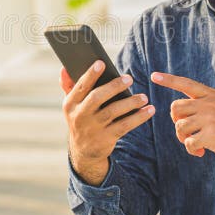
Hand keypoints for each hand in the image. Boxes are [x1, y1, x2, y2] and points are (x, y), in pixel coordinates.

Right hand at [60, 60, 154, 184]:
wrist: (83, 151)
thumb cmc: (81, 118)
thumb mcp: (72, 105)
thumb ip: (69, 86)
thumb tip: (64, 68)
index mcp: (70, 104)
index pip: (80, 86)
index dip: (90, 74)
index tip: (102, 63)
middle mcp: (80, 116)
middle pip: (96, 98)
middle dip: (113, 87)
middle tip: (129, 78)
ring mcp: (93, 128)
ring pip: (113, 112)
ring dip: (130, 103)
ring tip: (144, 97)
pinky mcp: (106, 139)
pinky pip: (124, 126)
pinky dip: (138, 118)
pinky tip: (149, 110)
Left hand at [151, 71, 214, 165]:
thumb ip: (201, 105)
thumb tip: (176, 113)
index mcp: (211, 94)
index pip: (186, 83)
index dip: (169, 80)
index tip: (154, 76)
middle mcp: (209, 103)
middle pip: (175, 108)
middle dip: (177, 122)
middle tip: (187, 133)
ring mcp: (210, 118)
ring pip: (179, 126)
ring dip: (184, 138)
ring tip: (196, 143)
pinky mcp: (211, 134)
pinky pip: (188, 142)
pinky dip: (191, 149)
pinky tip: (201, 151)